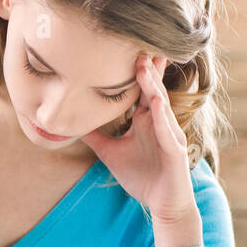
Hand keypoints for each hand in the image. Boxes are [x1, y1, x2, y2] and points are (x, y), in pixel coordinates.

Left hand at [80, 53, 195, 221]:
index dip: (133, 70)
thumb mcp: (110, 153)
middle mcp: (158, 122)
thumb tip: (70, 123)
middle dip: (146, 67)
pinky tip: (157, 103)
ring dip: (153, 85)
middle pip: (152, 89)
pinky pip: (168, 130)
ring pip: (161, 104)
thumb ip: (95, 136)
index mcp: (145, 120)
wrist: (161, 205)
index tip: (122, 48)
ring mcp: (168, 134)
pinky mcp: (175, 150)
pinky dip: (162, 117)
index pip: (139, 90)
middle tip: (138, 42)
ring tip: (144, 65)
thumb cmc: (141, 177)